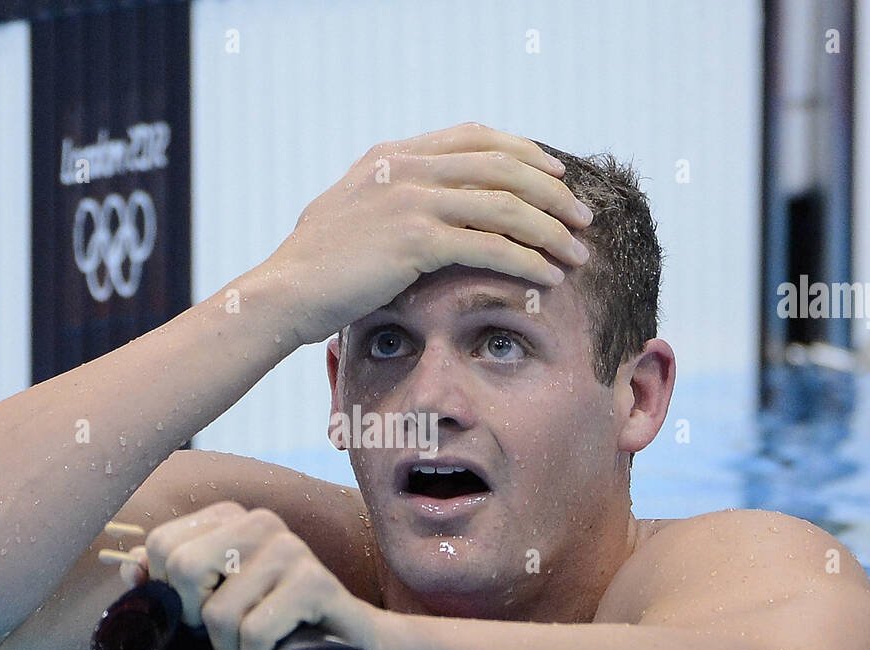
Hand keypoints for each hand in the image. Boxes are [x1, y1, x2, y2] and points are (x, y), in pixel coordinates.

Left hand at [118, 501, 375, 649]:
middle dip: (195, 620)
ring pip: (218, 613)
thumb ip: (170, 584)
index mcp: (229, 517)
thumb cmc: (272, 623)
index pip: (161, 545)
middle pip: (183, 569)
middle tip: (224, 634)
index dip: (168, 592)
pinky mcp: (315, 582)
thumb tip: (131, 570)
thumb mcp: (214, 600)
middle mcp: (259, 521)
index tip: (198, 612)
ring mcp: (290, 548)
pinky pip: (253, 631)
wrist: (353, 645)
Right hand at [263, 121, 593, 345]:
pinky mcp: (415, 241)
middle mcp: (407, 168)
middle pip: (503, 166)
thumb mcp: (355, 210)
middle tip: (583, 218)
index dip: (525, 153)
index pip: (476, 137)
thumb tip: (431, 203)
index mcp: (395, 155)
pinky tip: (548, 277)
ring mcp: (411, 201)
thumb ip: (394, 195)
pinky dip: (527, 261)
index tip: (557, 176)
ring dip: (550, 230)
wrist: (286, 290)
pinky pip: (489, 245)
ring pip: (505, 205)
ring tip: (578, 253)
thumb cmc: (319, 264)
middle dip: (552, 192)